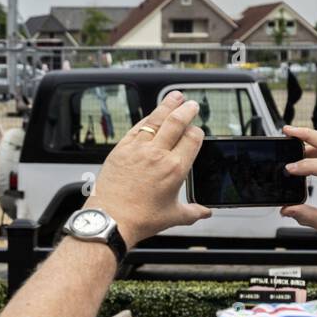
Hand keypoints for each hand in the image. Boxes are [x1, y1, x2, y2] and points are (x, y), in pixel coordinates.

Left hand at [89, 91, 210, 245]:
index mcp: (175, 169)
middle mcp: (157, 155)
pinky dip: (146, 119)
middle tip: (192, 105)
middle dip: (187, 110)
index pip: (193, 138)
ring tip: (175, 97)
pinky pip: (136, 128)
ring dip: (167, 105)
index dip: (197, 132)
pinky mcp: (120, 150)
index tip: (196, 131)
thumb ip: (192, 212)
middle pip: (177, 122)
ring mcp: (137, 150)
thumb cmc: (140, 219)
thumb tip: (205, 212)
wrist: (111, 219)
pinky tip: (150, 116)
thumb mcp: (173, 217)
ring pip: (156, 120)